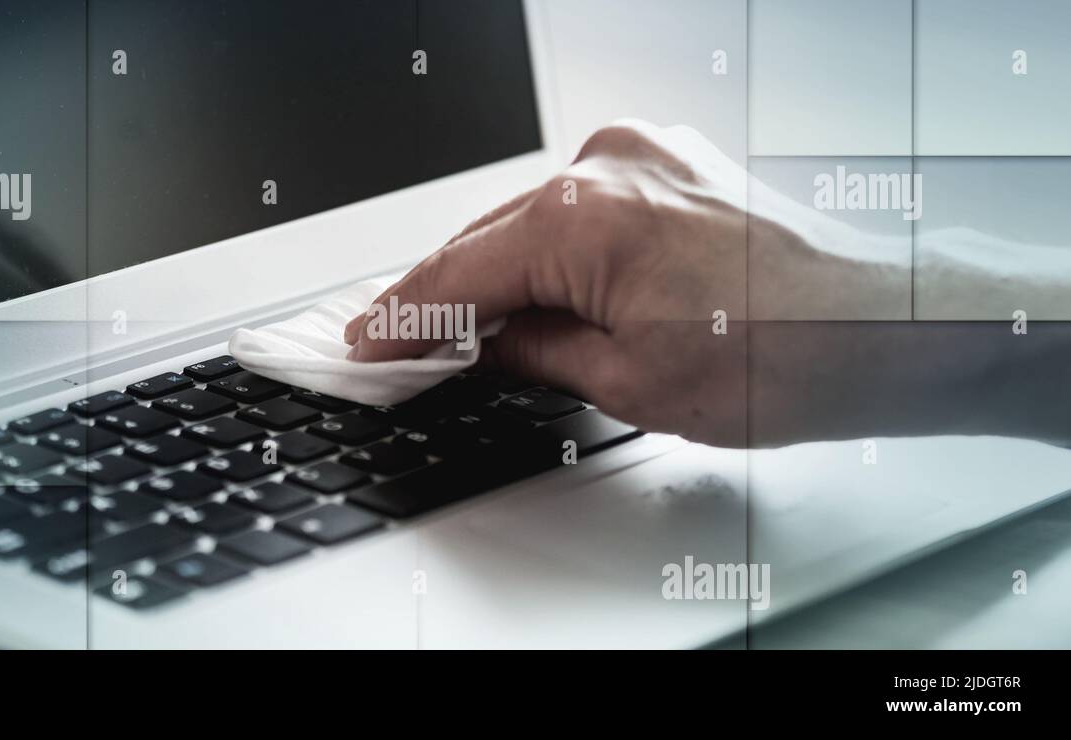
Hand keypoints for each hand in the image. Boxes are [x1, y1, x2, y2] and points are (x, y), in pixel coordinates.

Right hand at [342, 120, 791, 445]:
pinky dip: (548, 245)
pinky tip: (526, 281)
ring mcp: (644, 155)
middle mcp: (609, 166)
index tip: (365, 344)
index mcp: (586, 219)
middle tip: (392, 341)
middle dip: (440, 294)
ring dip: (495, 269)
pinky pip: (580, 204)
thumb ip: (533, 351)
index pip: (459, 272)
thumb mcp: (628, 383)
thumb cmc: (786, 356)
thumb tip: (486, 342)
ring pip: (532, 218)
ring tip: (452, 324)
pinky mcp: (670, 163)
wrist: (883, 328)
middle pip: (488, 238)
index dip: (403, 317)